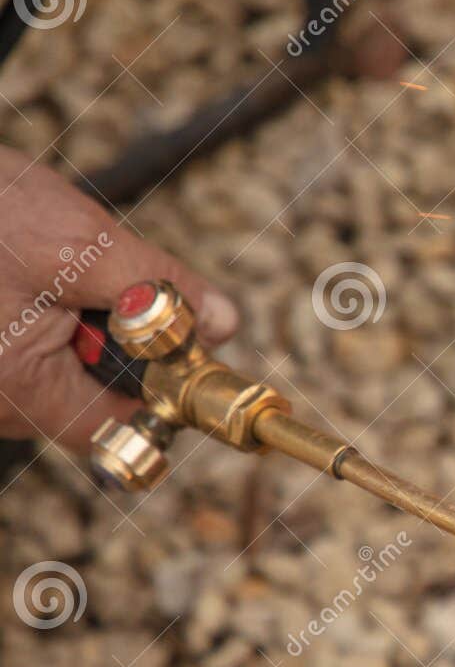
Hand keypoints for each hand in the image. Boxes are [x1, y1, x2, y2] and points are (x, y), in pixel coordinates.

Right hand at [0, 146, 237, 451]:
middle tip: (103, 283)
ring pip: (56, 371)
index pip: (115, 425)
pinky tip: (22, 269)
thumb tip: (222, 323)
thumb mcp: (80, 242)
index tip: (183, 347)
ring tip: (48, 266)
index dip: (159, 390)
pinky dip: (43, 315)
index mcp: (14, 389)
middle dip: (115, 345)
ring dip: (76, 324)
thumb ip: (157, 287)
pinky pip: (25, 350)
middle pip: (86, 398)